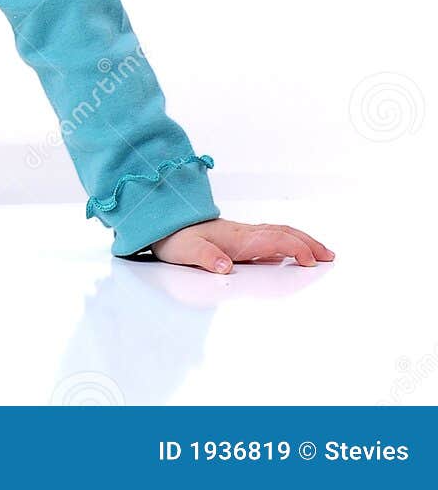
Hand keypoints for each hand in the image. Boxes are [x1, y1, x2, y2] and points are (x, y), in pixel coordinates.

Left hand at [147, 217, 334, 273]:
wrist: (159, 222)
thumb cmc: (173, 238)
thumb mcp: (186, 251)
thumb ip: (206, 257)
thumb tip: (224, 266)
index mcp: (236, 238)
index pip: (273, 240)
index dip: (294, 249)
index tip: (311, 260)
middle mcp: (242, 233)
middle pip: (282, 234)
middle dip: (308, 243)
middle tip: (330, 255)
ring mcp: (240, 234)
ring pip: (277, 233)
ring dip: (300, 240)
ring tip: (319, 251)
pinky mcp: (235, 238)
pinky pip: (267, 238)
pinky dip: (285, 243)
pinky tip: (288, 253)